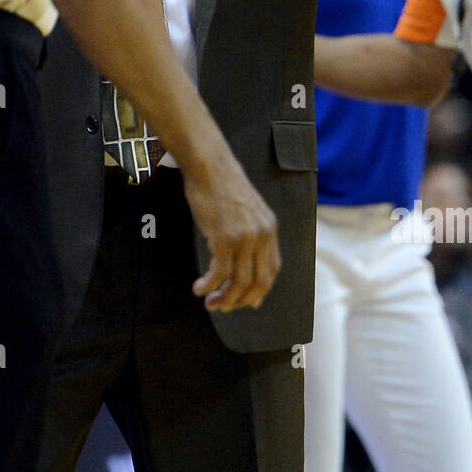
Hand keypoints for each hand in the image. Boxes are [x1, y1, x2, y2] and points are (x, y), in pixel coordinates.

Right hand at [182, 155, 279, 311]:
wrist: (209, 165)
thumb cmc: (221, 184)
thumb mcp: (246, 208)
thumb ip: (250, 231)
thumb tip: (243, 257)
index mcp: (269, 228)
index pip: (272, 269)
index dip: (260, 290)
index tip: (247, 301)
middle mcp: (262, 235)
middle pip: (259, 281)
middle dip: (241, 300)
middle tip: (224, 306)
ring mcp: (244, 238)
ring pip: (239, 282)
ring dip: (223, 298)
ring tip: (210, 302)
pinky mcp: (224, 239)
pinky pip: (219, 273)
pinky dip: (209, 285)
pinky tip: (199, 288)